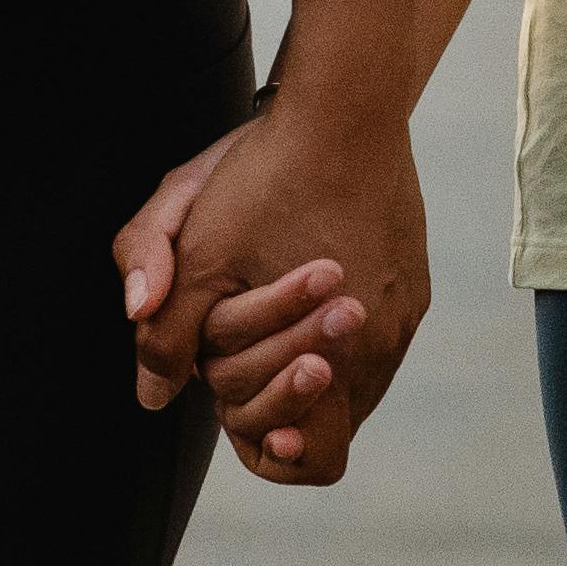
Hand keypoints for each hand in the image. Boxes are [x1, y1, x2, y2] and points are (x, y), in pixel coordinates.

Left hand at [114, 90, 425, 482]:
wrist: (345, 108)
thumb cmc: (268, 180)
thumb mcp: (197, 257)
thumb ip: (168, 339)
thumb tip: (152, 397)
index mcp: (337, 359)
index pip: (315, 458)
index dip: (268, 444)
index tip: (240, 417)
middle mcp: (383, 349)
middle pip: (331, 419)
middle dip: (278, 393)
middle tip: (243, 349)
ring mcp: (405, 315)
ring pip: (352, 376)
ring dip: (307, 358)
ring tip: (269, 310)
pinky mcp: (414, 283)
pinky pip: (375, 336)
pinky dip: (335, 330)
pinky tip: (304, 285)